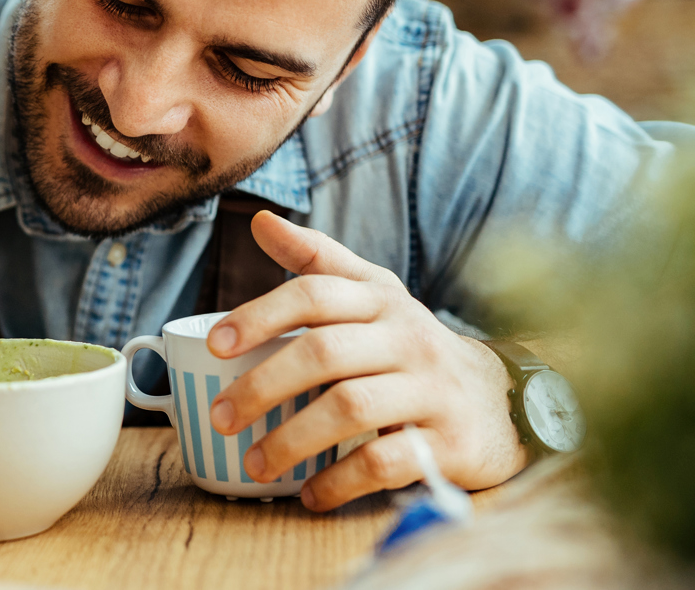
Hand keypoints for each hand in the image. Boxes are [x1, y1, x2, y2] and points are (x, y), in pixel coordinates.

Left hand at [205, 211, 525, 510]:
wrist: (501, 401)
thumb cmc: (412, 345)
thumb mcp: (373, 294)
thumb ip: (317, 259)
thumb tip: (262, 220)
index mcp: (380, 300)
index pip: (314, 293)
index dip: (260, 316)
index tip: (214, 346)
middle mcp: (407, 338)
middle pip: (324, 353)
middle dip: (263, 386)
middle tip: (220, 417)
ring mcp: (431, 391)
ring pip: (351, 407)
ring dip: (292, 439)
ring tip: (253, 463)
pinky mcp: (449, 444)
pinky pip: (387, 461)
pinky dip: (341, 480)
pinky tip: (310, 493)